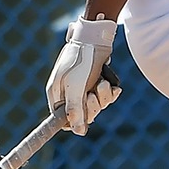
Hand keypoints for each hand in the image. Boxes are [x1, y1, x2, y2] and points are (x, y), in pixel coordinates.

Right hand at [46, 17, 123, 135]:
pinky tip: (112, 85)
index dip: (74, 122)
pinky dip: (110, 91)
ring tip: (103, 83)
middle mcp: (69, 92)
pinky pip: (105, 96)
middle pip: (82, 115)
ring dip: (103, 97)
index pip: (62, 120)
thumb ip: (75, 110)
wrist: (95, 36)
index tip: (84, 121)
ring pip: (96, 105)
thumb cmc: (81, 60)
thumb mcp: (75, 87)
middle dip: (92, 107)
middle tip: (93, 95)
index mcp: (57, 94)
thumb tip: (78, 132)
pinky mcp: (95, 81)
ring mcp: (83, 87)